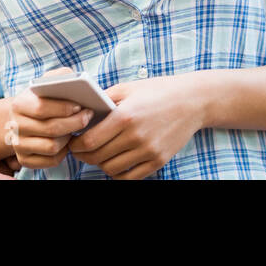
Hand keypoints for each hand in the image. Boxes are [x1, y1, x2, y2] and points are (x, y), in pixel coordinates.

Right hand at [7, 67, 93, 170]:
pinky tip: (67, 141)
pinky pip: (51, 160)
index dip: (63, 108)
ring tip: (76, 128)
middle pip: (50, 129)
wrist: (25, 117)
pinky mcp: (25, 160)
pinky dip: (64, 152)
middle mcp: (15, 126)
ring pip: (52, 147)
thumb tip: (77, 79)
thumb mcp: (48, 81)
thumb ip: (61, 76)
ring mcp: (18, 145)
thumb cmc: (43, 97)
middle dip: (74, 123)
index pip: (41, 108)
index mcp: (19, 104)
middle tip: (88, 117)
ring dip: (69, 138)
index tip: (80, 105)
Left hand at [67, 75, 203, 179]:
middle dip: (85, 155)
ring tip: (99, 154)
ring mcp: (148, 151)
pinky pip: (130, 177)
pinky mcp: (158, 161)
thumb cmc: (158, 91)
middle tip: (82, 150)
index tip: (73, 142)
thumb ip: (103, 99)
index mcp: (125, 116)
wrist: (192, 101)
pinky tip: (115, 162)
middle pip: (98, 157)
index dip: (77, 145)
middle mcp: (136, 136)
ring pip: (111, 169)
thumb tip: (81, 111)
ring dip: (100, 164)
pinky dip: (118, 174)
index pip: (90, 141)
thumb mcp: (128, 88)